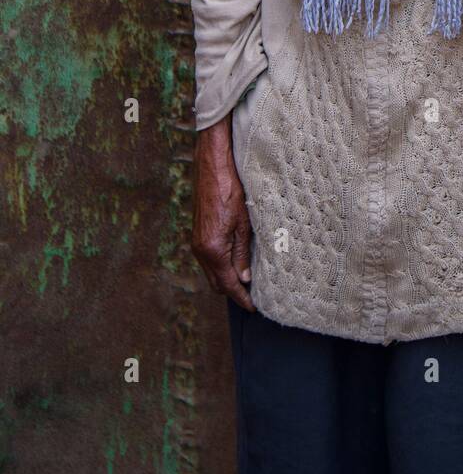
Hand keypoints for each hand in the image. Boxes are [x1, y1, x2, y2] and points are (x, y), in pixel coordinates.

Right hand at [192, 115, 255, 310]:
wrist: (212, 165)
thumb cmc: (230, 189)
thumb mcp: (243, 222)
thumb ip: (242, 252)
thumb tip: (245, 278)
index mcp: (212, 249)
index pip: (228, 284)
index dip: (241, 298)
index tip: (254, 308)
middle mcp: (200, 250)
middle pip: (217, 283)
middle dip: (234, 291)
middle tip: (254, 295)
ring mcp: (196, 242)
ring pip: (211, 272)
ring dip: (227, 279)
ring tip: (247, 280)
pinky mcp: (198, 233)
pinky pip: (208, 259)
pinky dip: (220, 265)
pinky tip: (234, 261)